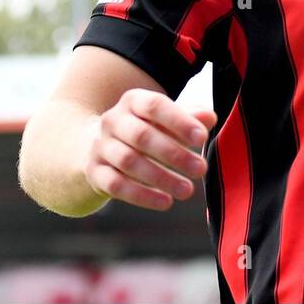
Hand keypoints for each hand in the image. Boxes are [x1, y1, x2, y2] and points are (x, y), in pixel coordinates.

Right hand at [84, 89, 218, 210]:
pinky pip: (116, 185)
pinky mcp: (94, 172)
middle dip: (174, 154)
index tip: (202, 138)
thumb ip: (189, 117)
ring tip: (187, 190)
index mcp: (133, 101)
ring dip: (161, 178)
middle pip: (142, 136)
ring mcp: (101, 146)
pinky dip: (142, 195)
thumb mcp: (165, 119)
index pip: (155, 106)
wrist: (98, 146)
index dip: (179, 122)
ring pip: (129, 162)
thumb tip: (210, 118)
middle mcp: (113, 121)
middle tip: (201, 169)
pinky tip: (165, 202)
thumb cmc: (146, 130)